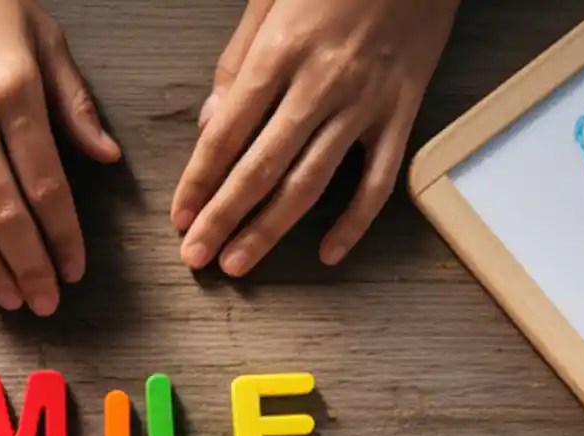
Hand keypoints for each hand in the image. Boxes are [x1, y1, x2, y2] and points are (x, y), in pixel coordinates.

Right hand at [0, 0, 120, 314]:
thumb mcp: (43, 37)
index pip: (45, 184)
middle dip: (29, 265)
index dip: (63, 235)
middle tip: (45, 301)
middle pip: (2, 211)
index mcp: (12, 90)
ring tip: (9, 298)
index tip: (75, 269)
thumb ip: (73, 102)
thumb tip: (106, 157)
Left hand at [173, 0, 459, 274]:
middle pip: (261, 168)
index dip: (199, 181)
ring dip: (269, 230)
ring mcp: (365, 104)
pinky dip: (354, 222)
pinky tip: (329, 253)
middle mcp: (320, 84)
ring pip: (310, 183)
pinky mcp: (403, 113)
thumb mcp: (270, 1)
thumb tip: (209, 125)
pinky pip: (379, 181)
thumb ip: (237, 63)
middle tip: (196, 256)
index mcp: (280, 54)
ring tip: (238, 262)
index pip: (226, 133)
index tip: (179, 217)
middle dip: (222, 219)